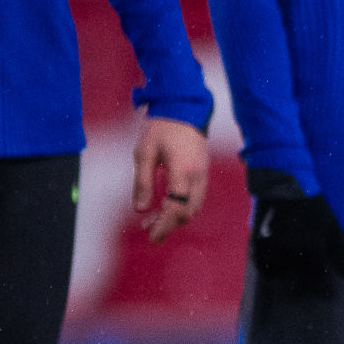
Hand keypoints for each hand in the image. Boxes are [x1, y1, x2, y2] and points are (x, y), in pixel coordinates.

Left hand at [133, 117, 210, 242]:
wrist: (184, 107)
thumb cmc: (162, 128)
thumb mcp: (144, 154)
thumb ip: (142, 183)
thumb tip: (140, 209)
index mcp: (182, 171)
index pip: (176, 207)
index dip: (164, 225)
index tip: (152, 236)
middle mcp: (197, 175)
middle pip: (188, 211)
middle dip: (170, 224)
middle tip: (149, 230)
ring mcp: (203, 173)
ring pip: (194, 206)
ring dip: (176, 216)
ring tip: (153, 219)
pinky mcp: (203, 170)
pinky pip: (196, 196)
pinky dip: (182, 205)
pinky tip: (166, 204)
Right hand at [249, 188, 343, 286]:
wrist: (285, 188)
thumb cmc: (314, 207)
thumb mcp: (331, 227)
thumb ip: (339, 253)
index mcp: (312, 248)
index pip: (319, 277)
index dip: (325, 289)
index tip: (329, 297)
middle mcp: (291, 252)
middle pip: (298, 278)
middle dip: (304, 284)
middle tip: (307, 286)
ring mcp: (272, 249)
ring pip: (279, 274)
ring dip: (286, 274)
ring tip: (291, 268)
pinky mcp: (257, 245)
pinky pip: (262, 267)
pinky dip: (269, 269)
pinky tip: (277, 264)